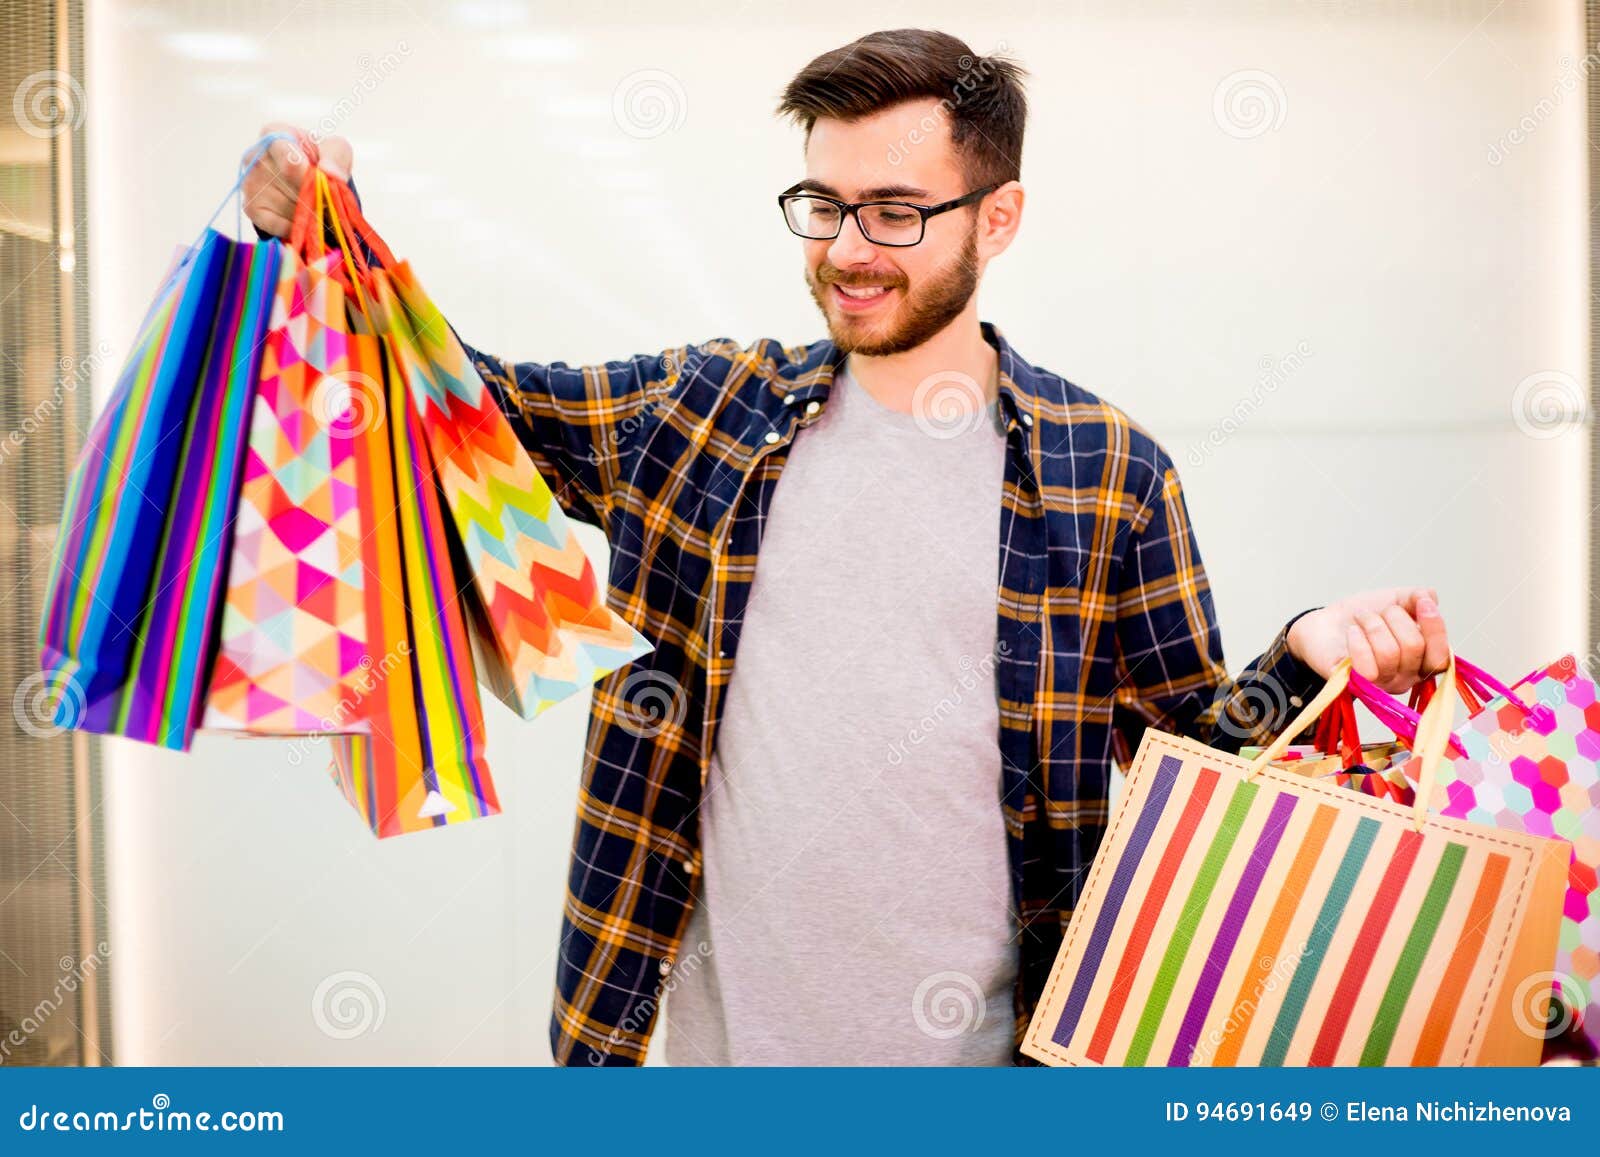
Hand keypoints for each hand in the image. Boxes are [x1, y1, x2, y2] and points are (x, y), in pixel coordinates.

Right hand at [239, 122, 352, 239]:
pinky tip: (301, 215)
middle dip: (314, 196)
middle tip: (322, 192)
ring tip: (310, 199)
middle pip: (291, 187)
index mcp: (273, 134)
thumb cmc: (319, 157)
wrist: (305, 178)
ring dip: (308, 212)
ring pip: (288, 207)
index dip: (307, 175)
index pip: (287, 157)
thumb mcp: (335, 149)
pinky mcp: (250, 207)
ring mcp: (249, 183)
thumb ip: (337, 156)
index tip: (320, 183)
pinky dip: (296, 226)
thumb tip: (330, 173)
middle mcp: (255, 156)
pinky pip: (279, 225)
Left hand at [1286, 587, 1449, 693]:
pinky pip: (1367, 670)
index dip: (1435, 627)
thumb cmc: (1363, 616)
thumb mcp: (1394, 600)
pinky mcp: (1356, 686)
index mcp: (1421, 660)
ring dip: (1373, 624)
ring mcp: (1381, 685)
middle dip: (1394, 617)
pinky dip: (1358, 642)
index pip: (1441, 655)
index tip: (1421, 602)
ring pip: (1390, 653)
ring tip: (1360, 618)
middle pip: (1414, 647)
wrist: (1323, 623)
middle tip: (1375, 611)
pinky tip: (1352, 633)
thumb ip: (1416, 597)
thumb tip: (1430, 597)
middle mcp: (1405, 677)